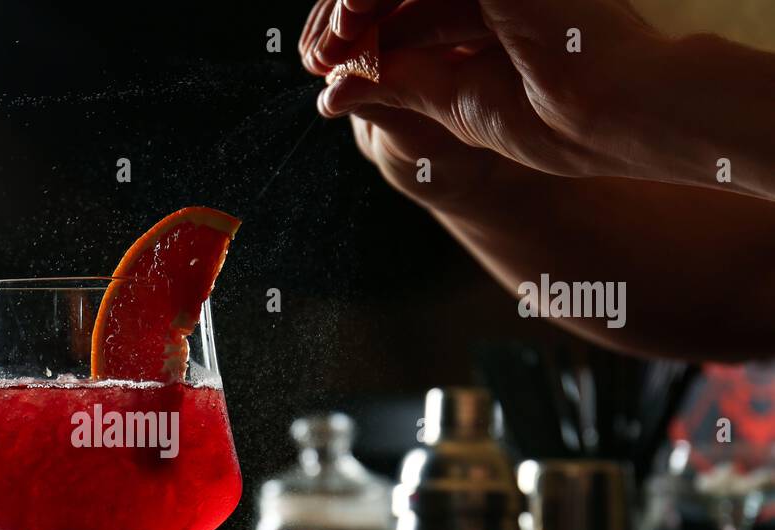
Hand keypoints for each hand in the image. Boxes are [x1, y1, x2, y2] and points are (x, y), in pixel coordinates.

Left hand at [304, 0, 774, 198]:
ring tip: (328, 44)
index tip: (317, 66)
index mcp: (488, 9)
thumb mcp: (455, 100)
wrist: (616, 117)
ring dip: (353, 3)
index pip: (403, 8)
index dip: (354, 33)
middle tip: (312, 57)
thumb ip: (399, 82)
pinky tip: (351, 16)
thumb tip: (329, 92)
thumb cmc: (557, 119)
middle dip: (343, 17)